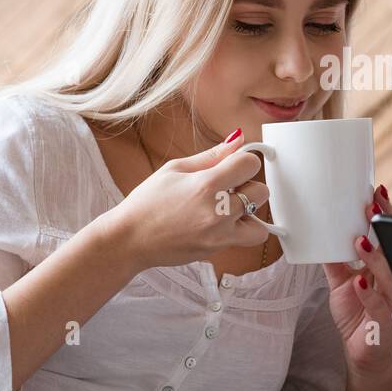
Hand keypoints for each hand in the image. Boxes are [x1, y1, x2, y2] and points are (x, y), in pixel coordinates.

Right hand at [103, 129, 270, 270]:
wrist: (130, 239)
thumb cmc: (147, 202)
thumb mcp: (175, 169)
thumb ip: (211, 156)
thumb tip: (237, 140)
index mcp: (206, 185)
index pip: (250, 164)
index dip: (244, 161)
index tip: (234, 165)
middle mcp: (218, 211)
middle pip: (261, 192)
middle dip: (247, 186)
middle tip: (227, 188)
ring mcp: (219, 234)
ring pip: (260, 221)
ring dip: (249, 212)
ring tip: (226, 208)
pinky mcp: (218, 250)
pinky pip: (247, 239)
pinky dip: (242, 230)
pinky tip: (223, 223)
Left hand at [321, 184, 391, 376]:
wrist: (363, 353)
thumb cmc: (357, 315)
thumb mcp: (341, 284)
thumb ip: (334, 261)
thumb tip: (317, 233)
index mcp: (386, 268)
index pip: (389, 236)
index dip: (385, 215)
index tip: (377, 192)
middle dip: (385, 227)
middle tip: (372, 206)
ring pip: (390, 275)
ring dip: (376, 257)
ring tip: (361, 240)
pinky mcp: (387, 322)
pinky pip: (379, 305)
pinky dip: (369, 293)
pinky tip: (359, 282)